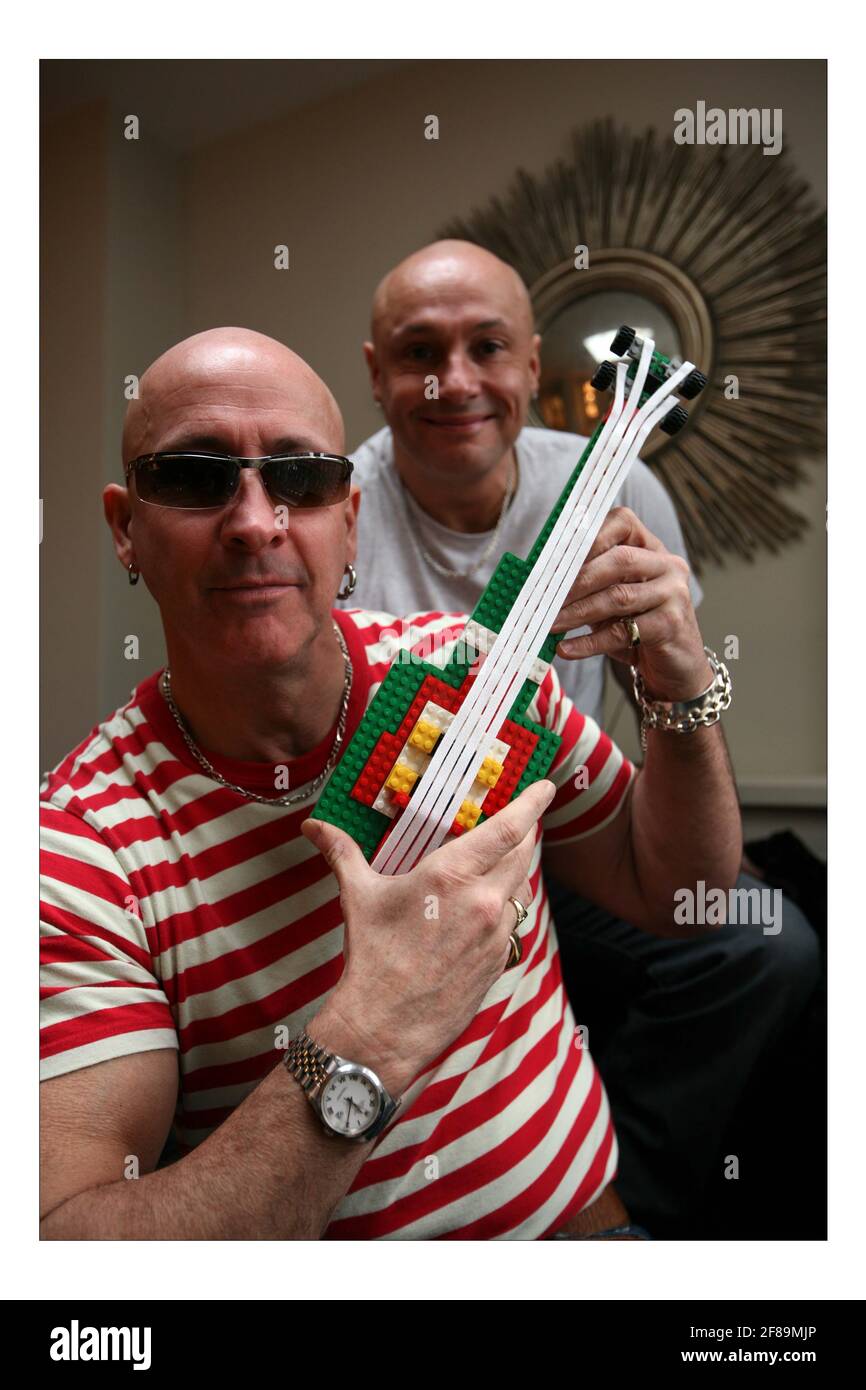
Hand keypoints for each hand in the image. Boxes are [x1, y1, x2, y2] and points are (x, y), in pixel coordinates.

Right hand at [300, 779, 554, 1092]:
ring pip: (521, 888)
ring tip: (501, 861)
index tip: (546, 787)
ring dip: (516, 871)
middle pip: (524, 854)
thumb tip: (313, 827)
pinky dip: (506, 905)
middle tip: (522, 819)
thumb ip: (341, 853)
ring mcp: (495, 934)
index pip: (508, 829)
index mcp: (452, 876)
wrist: (386, 1026)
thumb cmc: (372, 957)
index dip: (532, 805)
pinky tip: (487, 906)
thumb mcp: (358, 897)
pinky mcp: (497, 961)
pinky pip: (513, 922)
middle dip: (526, 833)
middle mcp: (483, 901)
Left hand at [550, 506, 711, 701]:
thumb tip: (543, 583)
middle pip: (618, 561)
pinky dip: (589, 642)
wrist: (676, 666)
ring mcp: (674, 594)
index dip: (587, 538)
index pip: (622, 523)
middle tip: (545, 598)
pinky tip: (567, 649)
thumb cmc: (636, 626)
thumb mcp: (611, 598)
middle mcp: (668, 565)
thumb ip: (588, 583)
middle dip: (576, 581)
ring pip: (619, 597)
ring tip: (549, 625)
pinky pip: (623, 632)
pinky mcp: (672, 625)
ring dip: (577, 612)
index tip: (553, 559)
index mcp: (652, 548)